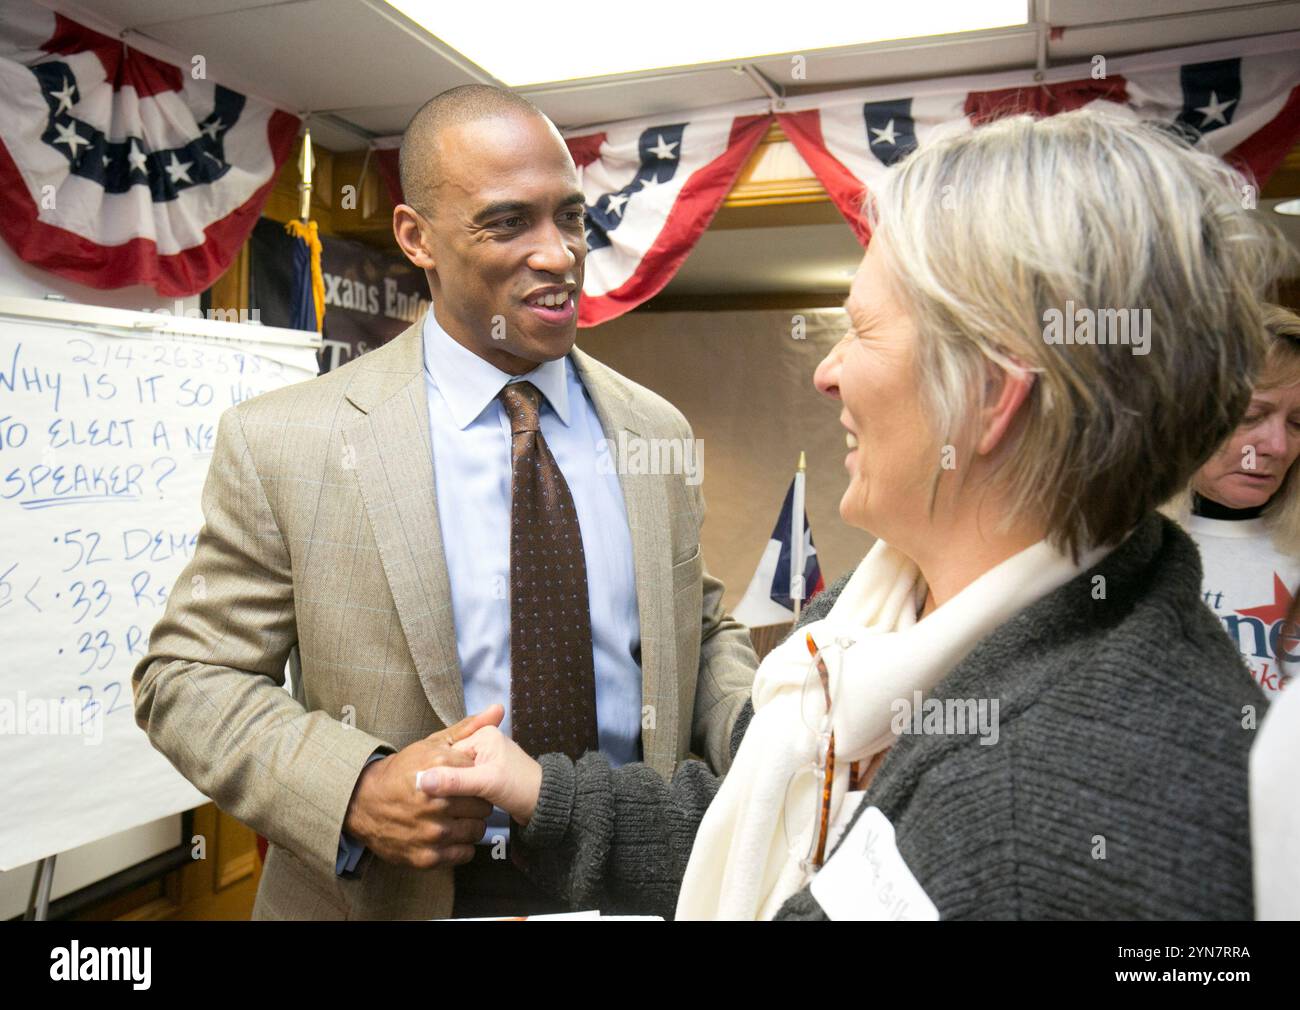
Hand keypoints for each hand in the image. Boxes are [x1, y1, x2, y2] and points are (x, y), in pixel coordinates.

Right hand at [342, 705, 503, 868]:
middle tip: (463, 800)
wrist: (364, 803)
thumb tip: (498, 709)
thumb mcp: (432, 744)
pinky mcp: (427, 856)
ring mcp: (431, 831)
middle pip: (483, 805)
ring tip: (457, 816)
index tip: (468, 779)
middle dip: (476, 802)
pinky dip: (461, 845)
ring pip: (477, 830)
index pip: (482, 776)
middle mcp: (436, 800)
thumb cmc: (403, 771)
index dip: (477, 778)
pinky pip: (464, 853)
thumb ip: (468, 728)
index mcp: (439, 768)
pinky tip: (450, 834)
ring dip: (471, 824)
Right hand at [419, 725, 542, 825]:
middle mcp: (480, 745)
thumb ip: (455, 780)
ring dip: (456, 798)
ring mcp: (481, 764)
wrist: (545, 805)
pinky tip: (464, 815)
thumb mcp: (487, 782)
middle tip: (459, 803)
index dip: (441, 776)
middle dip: (451, 787)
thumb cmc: (521, 788)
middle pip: (449, 768)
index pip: (446, 756)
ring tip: (466, 809)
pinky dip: (462, 801)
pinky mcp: (483, 780)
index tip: (435, 795)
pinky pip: (463, 790)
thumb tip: (420, 781)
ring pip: (454, 782)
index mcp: (482, 736)